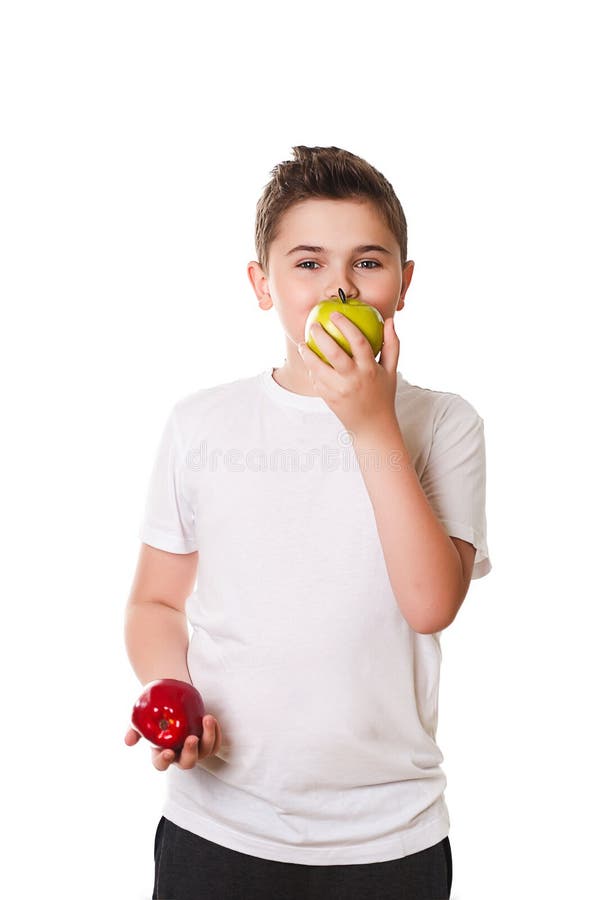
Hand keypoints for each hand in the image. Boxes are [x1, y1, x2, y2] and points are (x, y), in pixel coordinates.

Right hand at [124, 715, 221, 771]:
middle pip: (187, 763)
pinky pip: (215, 743)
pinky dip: (216, 733)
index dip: (165, 760)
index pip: (161, 764)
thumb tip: (129, 741)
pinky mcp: (207, 739)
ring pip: (205, 752)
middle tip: (191, 738)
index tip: (168, 751)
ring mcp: (195, 748)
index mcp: (161, 752)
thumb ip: (134, 728)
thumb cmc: (154, 708)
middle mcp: (179, 754)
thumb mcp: (140, 717)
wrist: (169, 695)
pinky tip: (211, 719)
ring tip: (207, 719)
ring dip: (208, 738)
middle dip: (191, 752)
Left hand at [297, 313, 399, 435]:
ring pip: (318, 368)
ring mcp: (340, 390)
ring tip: (303, 344)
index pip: (359, 342)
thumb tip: (389, 320)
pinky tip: (309, 362)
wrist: (372, 425)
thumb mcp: (392, 370)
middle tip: (313, 325)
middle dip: (320, 336)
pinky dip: (311, 370)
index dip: (346, 325)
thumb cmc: (382, 394)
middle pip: (334, 353)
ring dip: (307, 354)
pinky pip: (316, 380)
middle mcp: (354, 379)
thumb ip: (391, 344)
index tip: (335, 314)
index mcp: (370, 369)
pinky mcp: (329, 399)